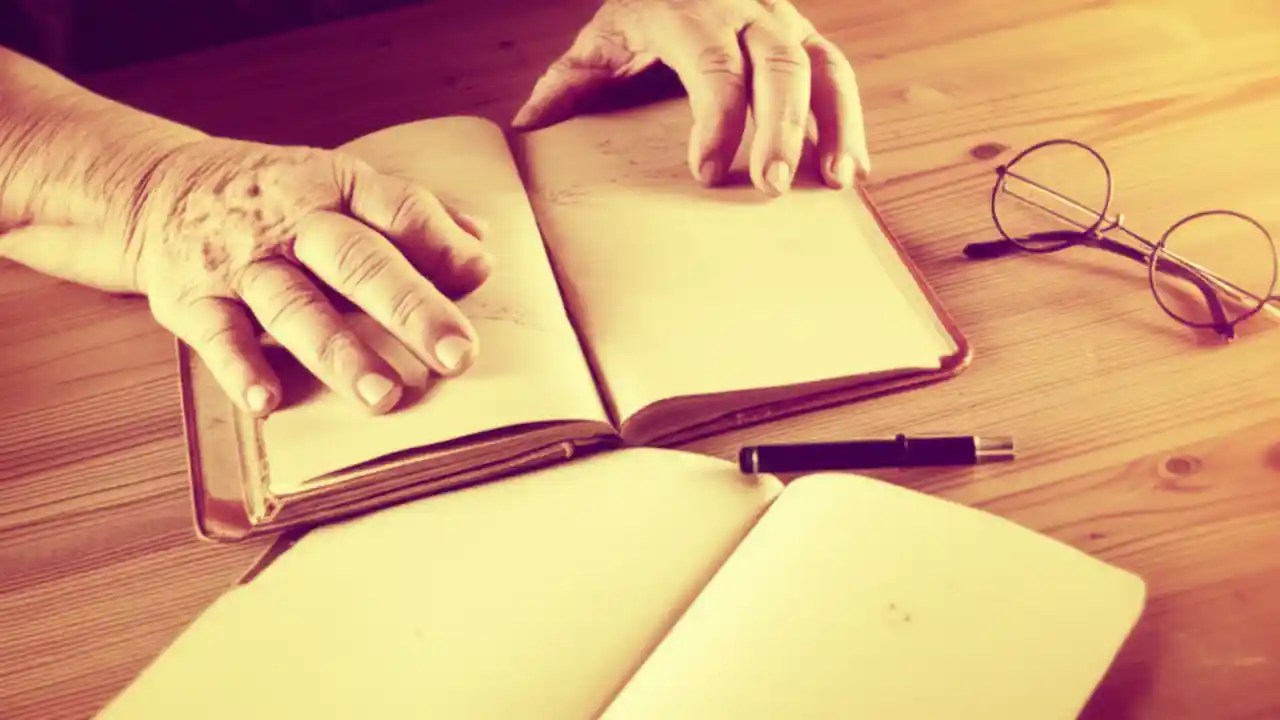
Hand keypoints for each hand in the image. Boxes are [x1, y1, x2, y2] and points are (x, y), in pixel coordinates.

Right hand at [1, 137, 491, 416]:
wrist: (156, 189)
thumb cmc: (275, 199)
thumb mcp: (339, 186)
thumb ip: (412, 217)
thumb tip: (480, 250)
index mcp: (335, 186)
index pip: (394, 206)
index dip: (438, 240)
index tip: (480, 276)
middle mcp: (292, 223)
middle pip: (356, 262)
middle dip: (410, 309)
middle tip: (457, 354)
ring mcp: (242, 263)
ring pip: (296, 308)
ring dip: (341, 354)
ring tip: (385, 396)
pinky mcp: (194, 301)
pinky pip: (219, 338)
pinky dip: (241, 370)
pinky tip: (268, 400)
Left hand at [513, 0, 869, 195]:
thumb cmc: (639, 8)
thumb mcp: (599, 40)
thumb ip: (567, 84)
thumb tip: (525, 129)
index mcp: (689, 10)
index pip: (714, 65)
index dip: (717, 119)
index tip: (706, 171)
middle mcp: (745, 9)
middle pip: (777, 66)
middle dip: (781, 128)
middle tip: (772, 186)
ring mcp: (781, 20)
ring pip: (821, 66)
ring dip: (833, 127)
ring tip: (836, 183)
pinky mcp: (804, 36)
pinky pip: (838, 73)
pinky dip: (849, 121)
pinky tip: (854, 168)